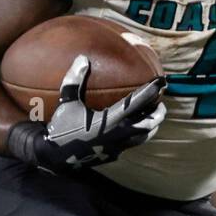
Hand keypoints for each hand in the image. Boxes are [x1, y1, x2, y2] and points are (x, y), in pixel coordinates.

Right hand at [6, 54, 166, 170]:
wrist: (55, 156)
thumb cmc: (61, 127)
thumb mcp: (67, 102)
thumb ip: (75, 80)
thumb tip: (83, 58)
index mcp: (109, 120)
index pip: (136, 103)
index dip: (150, 91)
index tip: (160, 82)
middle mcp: (117, 135)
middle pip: (149, 124)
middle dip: (158, 113)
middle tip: (161, 102)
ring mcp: (117, 147)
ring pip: (143, 137)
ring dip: (151, 126)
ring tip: (153, 115)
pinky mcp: (113, 155)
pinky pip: (132, 144)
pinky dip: (138, 135)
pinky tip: (135, 128)